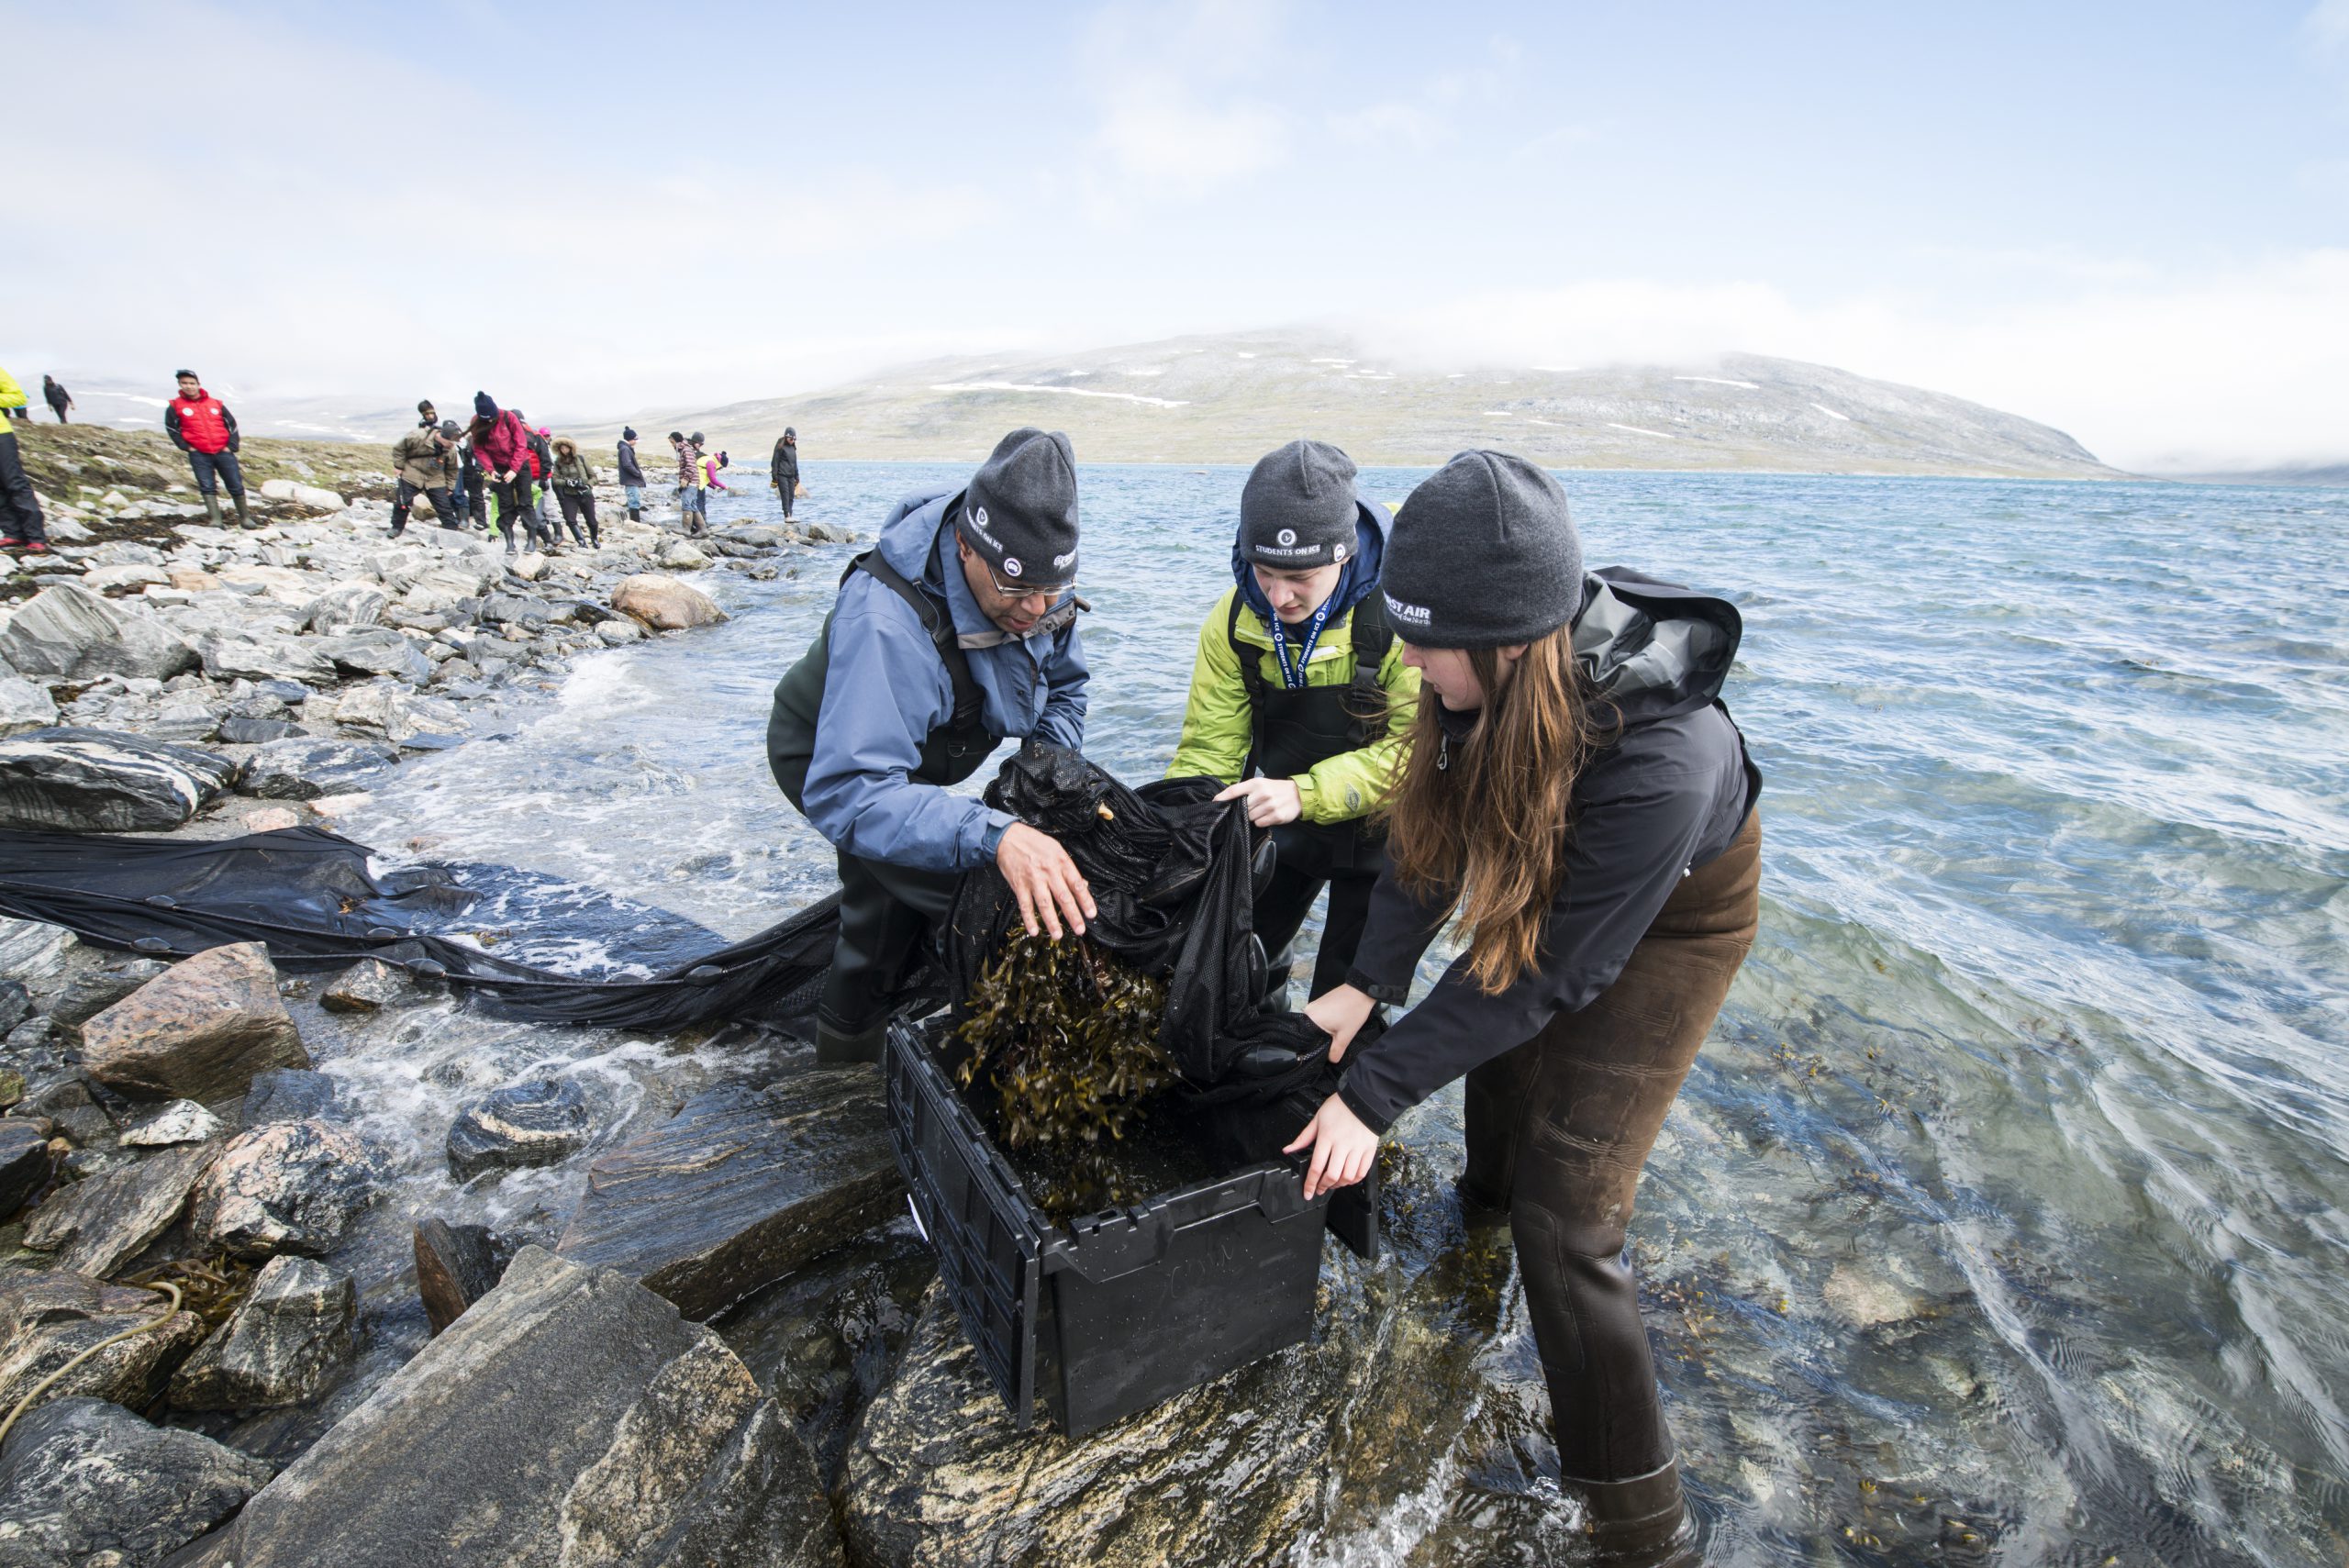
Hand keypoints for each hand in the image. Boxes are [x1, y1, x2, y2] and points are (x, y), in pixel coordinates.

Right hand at [995, 822, 1095, 939]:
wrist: (1008, 837)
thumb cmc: (1034, 843)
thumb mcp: (1056, 849)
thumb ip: (1068, 868)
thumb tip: (1082, 886)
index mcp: (1061, 861)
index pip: (1077, 884)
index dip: (1085, 900)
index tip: (1091, 914)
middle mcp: (1049, 871)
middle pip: (1063, 897)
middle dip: (1073, 915)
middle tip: (1080, 930)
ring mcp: (1033, 879)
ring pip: (1045, 904)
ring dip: (1052, 922)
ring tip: (1058, 936)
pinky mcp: (1019, 885)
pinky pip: (1025, 905)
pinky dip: (1029, 919)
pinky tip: (1034, 931)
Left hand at [1213, 776, 1302, 827]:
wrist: (1298, 795)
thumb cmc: (1275, 789)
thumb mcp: (1261, 783)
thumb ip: (1245, 789)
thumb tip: (1227, 798)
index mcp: (1256, 783)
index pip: (1234, 790)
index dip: (1222, 797)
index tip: (1214, 802)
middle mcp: (1262, 793)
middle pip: (1242, 808)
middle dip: (1244, 810)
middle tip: (1252, 807)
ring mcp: (1270, 805)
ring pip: (1250, 817)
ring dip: (1253, 816)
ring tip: (1262, 810)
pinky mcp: (1276, 816)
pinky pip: (1259, 823)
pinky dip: (1261, 821)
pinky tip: (1267, 815)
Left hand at [1284, 1093, 1378, 1199]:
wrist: (1364, 1098)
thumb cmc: (1339, 1107)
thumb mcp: (1317, 1119)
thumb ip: (1303, 1138)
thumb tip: (1288, 1150)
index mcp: (1327, 1137)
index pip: (1316, 1166)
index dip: (1310, 1183)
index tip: (1307, 1192)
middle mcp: (1343, 1144)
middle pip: (1333, 1175)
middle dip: (1324, 1186)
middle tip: (1320, 1189)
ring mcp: (1357, 1148)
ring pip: (1348, 1176)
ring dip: (1339, 1185)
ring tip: (1333, 1183)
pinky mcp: (1369, 1150)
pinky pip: (1362, 1172)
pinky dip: (1354, 1180)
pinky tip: (1348, 1178)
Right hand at [1305, 983, 1375, 1062]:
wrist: (1361, 990)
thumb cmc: (1353, 1011)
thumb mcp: (1346, 1035)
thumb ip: (1336, 1050)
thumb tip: (1331, 1061)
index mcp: (1310, 1018)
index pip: (1307, 1040)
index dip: (1316, 1048)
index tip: (1324, 1053)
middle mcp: (1308, 1010)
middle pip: (1311, 1032)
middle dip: (1321, 1040)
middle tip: (1332, 1045)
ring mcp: (1313, 1005)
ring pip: (1315, 1025)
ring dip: (1324, 1032)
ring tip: (1335, 1035)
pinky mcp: (1319, 1002)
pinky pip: (1319, 1018)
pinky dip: (1326, 1024)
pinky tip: (1335, 1025)